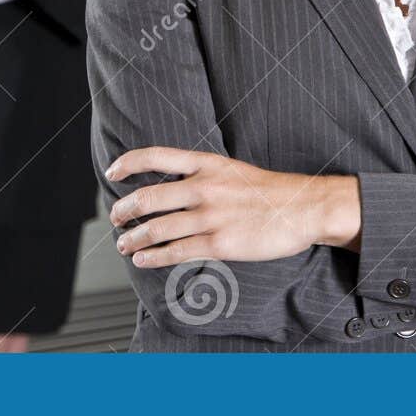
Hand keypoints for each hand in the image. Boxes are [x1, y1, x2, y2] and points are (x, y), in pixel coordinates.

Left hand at [104, 147, 361, 265]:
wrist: (303, 207)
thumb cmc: (268, 191)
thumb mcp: (231, 169)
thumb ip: (201, 174)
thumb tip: (172, 186)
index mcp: (206, 164)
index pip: (156, 156)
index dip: (128, 163)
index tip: (112, 173)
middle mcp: (203, 187)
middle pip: (149, 197)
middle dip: (125, 210)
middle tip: (116, 217)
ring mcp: (210, 216)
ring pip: (158, 228)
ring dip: (134, 238)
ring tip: (123, 243)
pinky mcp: (219, 243)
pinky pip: (177, 251)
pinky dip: (154, 256)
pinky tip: (143, 259)